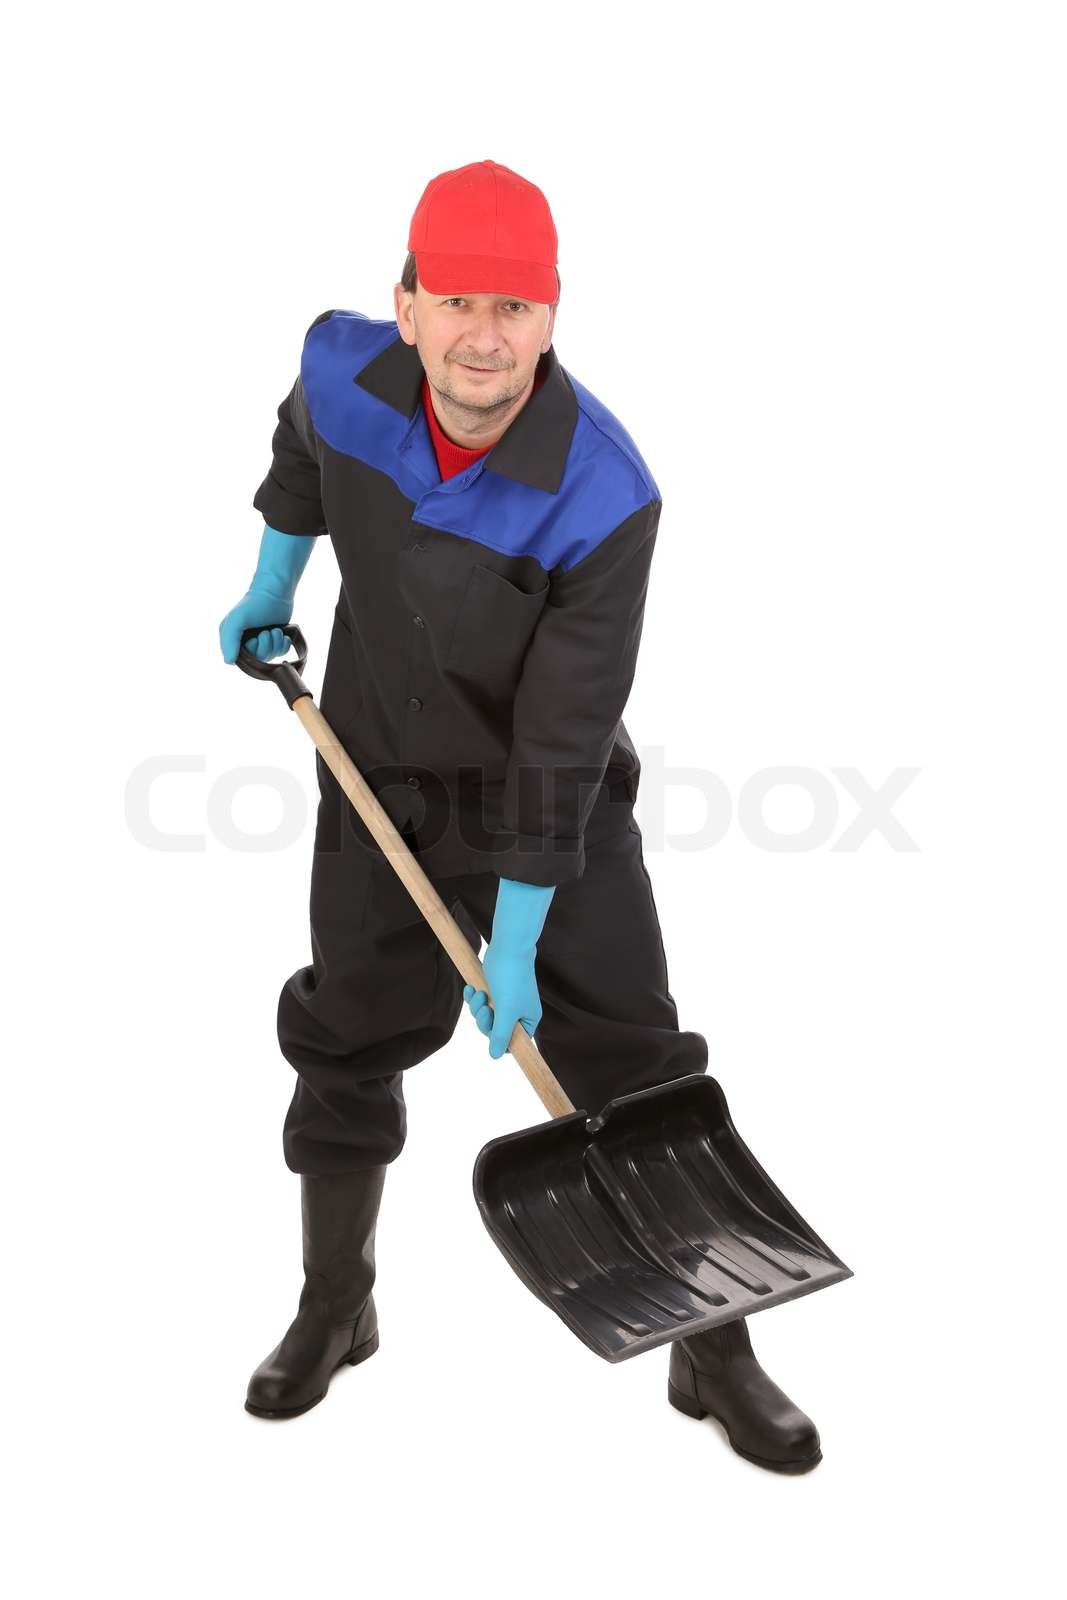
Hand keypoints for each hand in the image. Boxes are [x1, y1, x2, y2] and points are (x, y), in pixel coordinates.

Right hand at [219, 589, 292, 663]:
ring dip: (275, 644)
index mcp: (231, 638)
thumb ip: (229, 640)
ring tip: (275, 630)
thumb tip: (229, 661)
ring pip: (270, 656)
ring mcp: (261, 641)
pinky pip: (281, 653)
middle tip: (266, 631)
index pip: (240, 660)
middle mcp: (244, 641)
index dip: (251, 652)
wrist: (276, 593)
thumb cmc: (254, 604)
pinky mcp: (275, 640)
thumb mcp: (236, 620)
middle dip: (265, 646)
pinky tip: (283, 634)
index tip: (255, 638)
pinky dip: (283, 645)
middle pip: (257, 659)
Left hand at [463, 877, 555, 1058]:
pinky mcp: (493, 990)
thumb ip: (500, 1035)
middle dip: (485, 1020)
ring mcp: (504, 1001)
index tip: (491, 1029)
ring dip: (477, 1007)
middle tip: (485, 1008)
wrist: (508, 946)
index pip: (514, 1044)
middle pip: (495, 1031)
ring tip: (479, 993)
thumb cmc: (511, 978)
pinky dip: (473, 997)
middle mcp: (517, 1013)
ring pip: (484, 1017)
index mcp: (528, 1020)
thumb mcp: (506, 1011)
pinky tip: (470, 988)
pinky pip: (479, 1003)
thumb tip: (495, 1057)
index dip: (499, 1041)